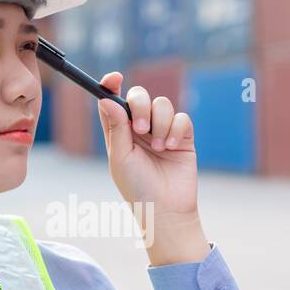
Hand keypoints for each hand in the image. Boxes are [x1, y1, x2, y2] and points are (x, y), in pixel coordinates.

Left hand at [96, 71, 207, 262]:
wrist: (166, 210)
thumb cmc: (137, 188)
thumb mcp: (121, 158)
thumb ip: (116, 128)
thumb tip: (106, 98)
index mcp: (119, 132)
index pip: (113, 101)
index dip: (112, 85)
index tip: (114, 79)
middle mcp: (139, 129)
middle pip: (139, 96)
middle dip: (140, 106)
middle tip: (140, 129)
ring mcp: (162, 132)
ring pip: (162, 105)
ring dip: (160, 123)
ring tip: (159, 147)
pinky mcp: (183, 138)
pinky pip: (182, 118)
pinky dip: (176, 130)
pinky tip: (172, 148)